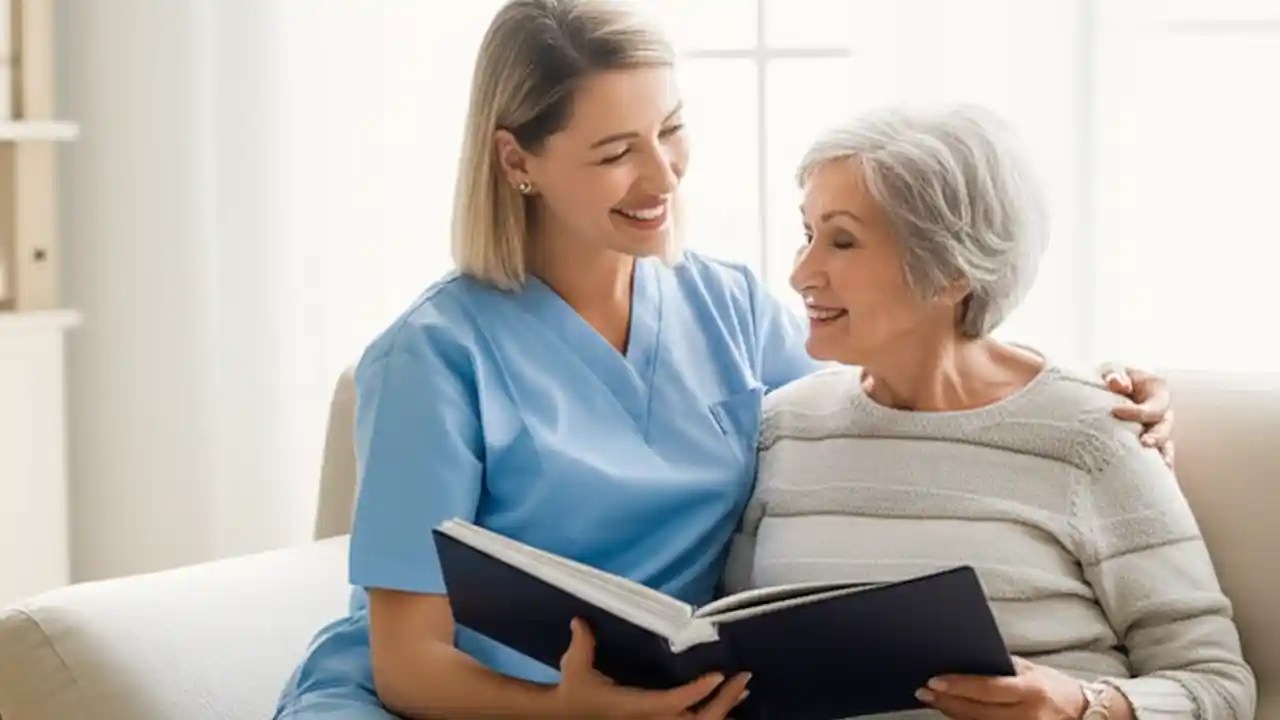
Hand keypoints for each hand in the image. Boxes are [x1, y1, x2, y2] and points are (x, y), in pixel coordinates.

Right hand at [553, 618, 751, 718]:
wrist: (567, 715)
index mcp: (637, 706)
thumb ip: (582, 644)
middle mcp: (652, 719)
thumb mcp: (575, 667)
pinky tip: (726, 707)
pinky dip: (712, 716)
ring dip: (723, 709)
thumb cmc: (574, 691)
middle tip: (743, 678)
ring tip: (742, 690)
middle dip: (724, 701)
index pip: (674, 702)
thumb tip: (580, 620)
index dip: (698, 691)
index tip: (718, 674)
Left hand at [917, 657, 1085, 719]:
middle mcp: (1029, 716)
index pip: (988, 688)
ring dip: (954, 714)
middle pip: (978, 712)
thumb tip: (965, 658)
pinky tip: (956, 715)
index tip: (934, 681)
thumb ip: (1002, 668)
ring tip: (935, 701)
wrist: (1087, 713)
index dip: (959, 685)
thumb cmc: (1054, 687)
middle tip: (923, 692)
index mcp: (1031, 690)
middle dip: (947, 702)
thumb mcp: (1031, 671)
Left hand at [1099, 363, 1174, 466]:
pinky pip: (1156, 457)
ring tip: (1159, 468)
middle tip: (1144, 443)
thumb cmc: (1112, 376)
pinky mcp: (1147, 442)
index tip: (1114, 411)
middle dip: (1157, 437)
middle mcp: (1161, 413)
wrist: (1108, 389)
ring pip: (1165, 445)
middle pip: (1164, 428)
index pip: (1153, 405)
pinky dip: (1156, 468)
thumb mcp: (1112, 369)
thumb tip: (1118, 384)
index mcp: (1157, 392)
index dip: (1137, 411)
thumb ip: (1115, 373)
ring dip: (1160, 455)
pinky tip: (1155, 480)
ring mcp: (1156, 429)